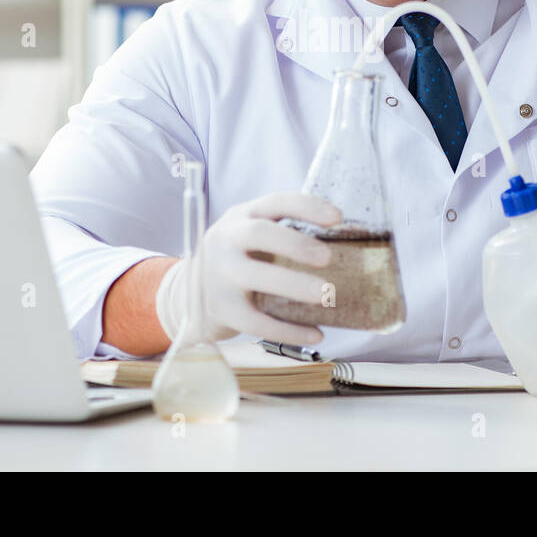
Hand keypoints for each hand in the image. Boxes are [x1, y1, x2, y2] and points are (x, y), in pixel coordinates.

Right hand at [155, 191, 340, 345]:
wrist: (189, 293)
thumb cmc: (238, 260)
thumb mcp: (249, 236)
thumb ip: (283, 234)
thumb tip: (347, 246)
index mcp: (241, 216)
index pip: (275, 202)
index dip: (307, 206)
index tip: (338, 217)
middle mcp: (226, 239)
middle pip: (259, 233)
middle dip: (296, 244)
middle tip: (328, 258)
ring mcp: (219, 274)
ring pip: (256, 276)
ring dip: (294, 285)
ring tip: (326, 295)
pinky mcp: (220, 309)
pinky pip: (256, 321)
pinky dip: (288, 330)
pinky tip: (316, 334)